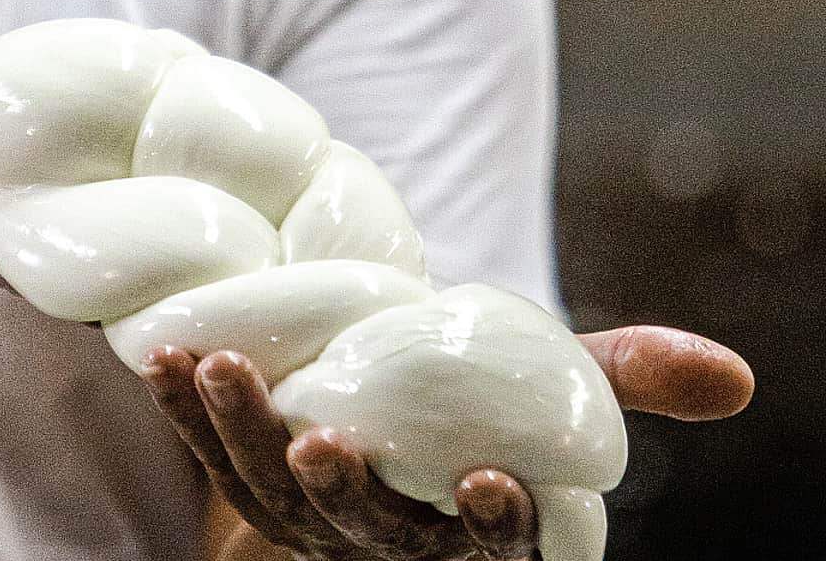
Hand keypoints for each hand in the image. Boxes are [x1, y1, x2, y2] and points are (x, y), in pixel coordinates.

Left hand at [141, 326, 752, 560]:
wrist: (391, 387)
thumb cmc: (473, 395)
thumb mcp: (547, 385)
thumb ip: (621, 374)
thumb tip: (733, 377)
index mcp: (465, 523)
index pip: (490, 543)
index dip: (495, 524)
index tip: (494, 483)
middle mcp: (384, 536)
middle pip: (361, 528)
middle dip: (338, 491)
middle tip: (322, 442)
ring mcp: (308, 514)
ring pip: (269, 495)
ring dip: (242, 435)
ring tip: (220, 367)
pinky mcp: (250, 479)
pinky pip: (213, 453)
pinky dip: (188, 409)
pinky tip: (167, 357)